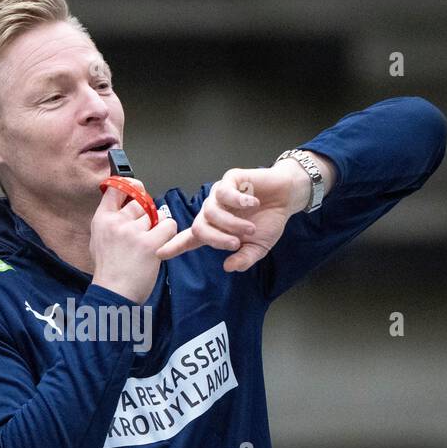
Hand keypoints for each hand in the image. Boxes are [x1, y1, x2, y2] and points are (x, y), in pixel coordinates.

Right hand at [90, 177, 178, 303]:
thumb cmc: (108, 270)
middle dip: (146, 214)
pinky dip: (169, 233)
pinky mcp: (150, 244)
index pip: (115, 189)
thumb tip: (125, 206)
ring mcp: (133, 232)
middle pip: (140, 202)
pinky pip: (168, 225)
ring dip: (158, 226)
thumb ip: (110, 221)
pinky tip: (161, 244)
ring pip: (156, 214)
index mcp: (101, 220)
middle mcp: (117, 222)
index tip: (136, 187)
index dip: (129, 185)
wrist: (114, 293)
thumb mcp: (98, 240)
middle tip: (144, 230)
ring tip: (151, 242)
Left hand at [155, 162, 312, 272]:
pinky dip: (239, 201)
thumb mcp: (259, 247)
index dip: (174, 247)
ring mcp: (219, 195)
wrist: (286, 197)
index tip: (160, 253)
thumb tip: (229, 267)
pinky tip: (252, 205)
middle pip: (199, 227)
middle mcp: (213, 211)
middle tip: (235, 244)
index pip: (190, 239)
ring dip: (231, 223)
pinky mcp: (230, 180)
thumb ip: (244, 258)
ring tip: (250, 228)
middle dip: (216, 239)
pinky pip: (225, 192)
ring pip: (211, 212)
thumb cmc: (269, 221)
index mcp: (216, 228)